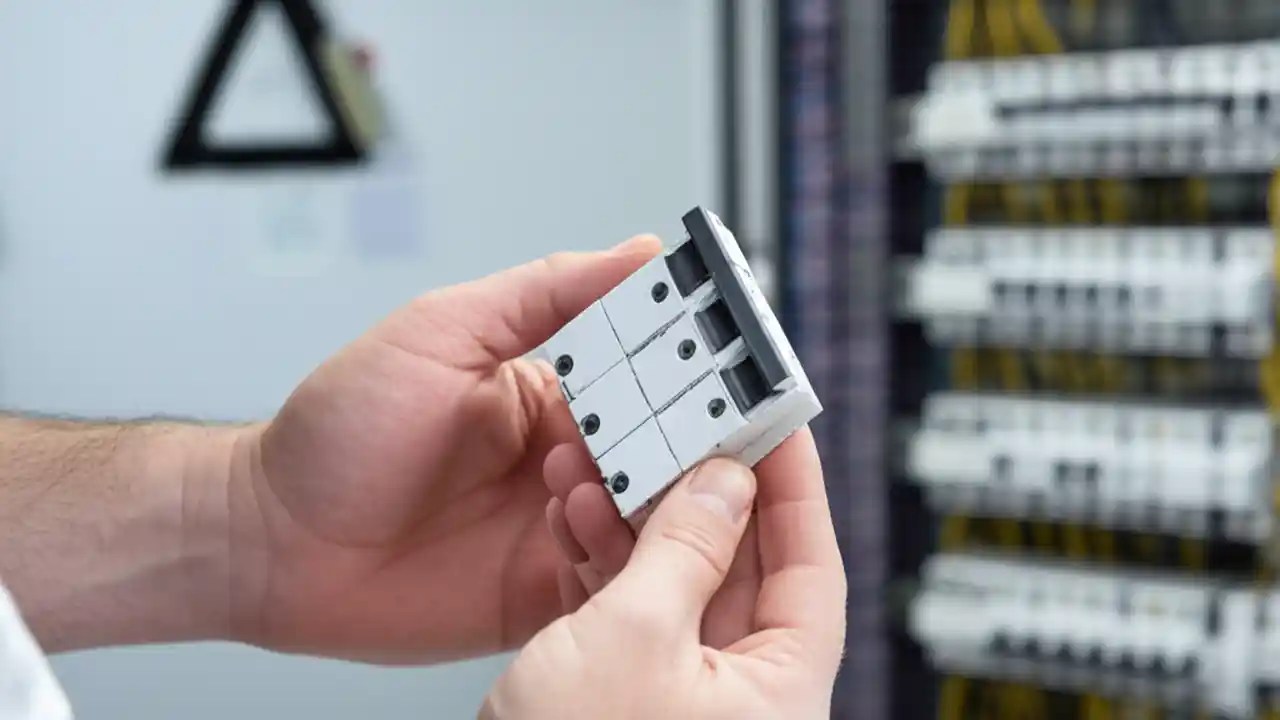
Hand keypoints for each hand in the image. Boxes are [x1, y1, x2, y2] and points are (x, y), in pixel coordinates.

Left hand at [227, 235, 662, 662]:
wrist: (272, 541)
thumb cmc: (339, 431)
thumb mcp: (441, 331)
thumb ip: (543, 293)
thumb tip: (637, 252)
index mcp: (555, 394)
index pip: (649, 379)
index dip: (691, 374)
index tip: (721, 370)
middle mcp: (569, 462)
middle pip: (666, 457)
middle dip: (686, 452)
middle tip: (686, 446)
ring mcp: (560, 532)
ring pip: (651, 525)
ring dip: (646, 509)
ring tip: (591, 492)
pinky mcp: (546, 595)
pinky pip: (613, 588)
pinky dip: (622, 572)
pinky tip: (587, 545)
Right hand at [482, 430, 846, 718]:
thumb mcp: (633, 637)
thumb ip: (684, 549)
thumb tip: (726, 484)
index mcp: (779, 694)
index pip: (811, 567)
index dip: (796, 487)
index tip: (778, 424)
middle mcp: (741, 699)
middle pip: (740, 569)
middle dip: (700, 495)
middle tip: (685, 429)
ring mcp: (681, 700)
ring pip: (677, 586)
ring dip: (639, 524)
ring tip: (605, 469)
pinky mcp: (627, 700)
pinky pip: (633, 616)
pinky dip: (605, 567)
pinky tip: (578, 522)